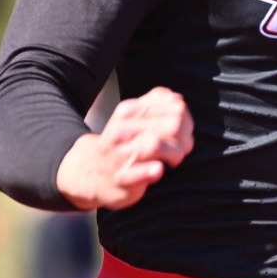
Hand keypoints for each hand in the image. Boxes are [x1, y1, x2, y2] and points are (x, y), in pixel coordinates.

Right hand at [55, 86, 193, 210]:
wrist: (90, 173)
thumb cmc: (120, 146)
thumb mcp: (132, 118)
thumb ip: (155, 105)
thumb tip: (176, 99)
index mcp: (128, 112)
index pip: (171, 105)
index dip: (186, 118)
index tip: (184, 131)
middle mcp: (122, 130)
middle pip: (171, 124)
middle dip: (185, 137)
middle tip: (183, 148)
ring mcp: (120, 154)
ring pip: (155, 143)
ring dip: (175, 153)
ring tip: (174, 160)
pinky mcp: (120, 178)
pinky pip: (137, 173)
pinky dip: (150, 171)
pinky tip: (158, 169)